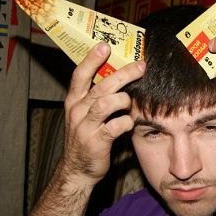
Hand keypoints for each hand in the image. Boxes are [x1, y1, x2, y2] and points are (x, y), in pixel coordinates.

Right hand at [59, 43, 145, 187]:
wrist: (77, 169)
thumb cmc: (87, 137)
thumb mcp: (85, 114)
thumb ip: (97, 96)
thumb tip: (121, 76)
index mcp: (74, 100)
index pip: (80, 74)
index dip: (92, 59)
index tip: (104, 45)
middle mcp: (77, 110)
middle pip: (101, 86)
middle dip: (123, 74)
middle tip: (140, 66)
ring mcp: (85, 126)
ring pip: (106, 104)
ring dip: (124, 100)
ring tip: (130, 102)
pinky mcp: (95, 141)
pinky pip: (114, 126)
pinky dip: (126, 122)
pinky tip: (129, 123)